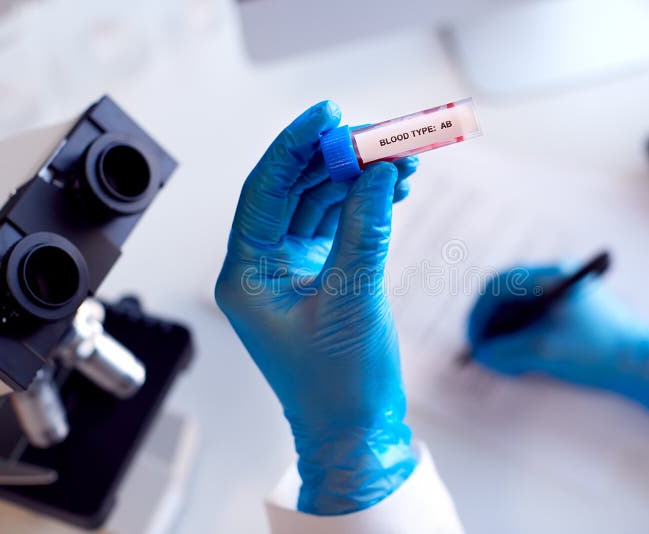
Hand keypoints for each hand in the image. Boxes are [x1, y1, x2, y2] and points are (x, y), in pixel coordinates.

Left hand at [215, 101, 418, 514]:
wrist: (355, 429)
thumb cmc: (339, 383)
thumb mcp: (352, 300)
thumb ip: (365, 230)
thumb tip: (379, 171)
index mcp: (246, 272)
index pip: (265, 189)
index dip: (296, 145)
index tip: (330, 114)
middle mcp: (262, 264)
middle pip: (296, 189)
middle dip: (339, 158)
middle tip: (382, 135)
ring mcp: (293, 267)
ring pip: (321, 202)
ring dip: (359, 178)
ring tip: (402, 158)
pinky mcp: (322, 273)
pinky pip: (341, 223)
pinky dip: (367, 203)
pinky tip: (394, 187)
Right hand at [468, 263, 648, 422]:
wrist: (646, 364)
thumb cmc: (597, 350)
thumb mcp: (542, 351)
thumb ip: (505, 351)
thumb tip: (482, 354)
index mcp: (551, 275)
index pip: (498, 285)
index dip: (479, 315)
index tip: (475, 342)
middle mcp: (556, 277)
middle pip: (506, 294)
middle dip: (490, 324)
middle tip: (483, 350)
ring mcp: (564, 292)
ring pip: (519, 307)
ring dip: (504, 331)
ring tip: (502, 357)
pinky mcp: (571, 310)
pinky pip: (534, 317)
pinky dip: (520, 335)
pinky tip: (520, 356)